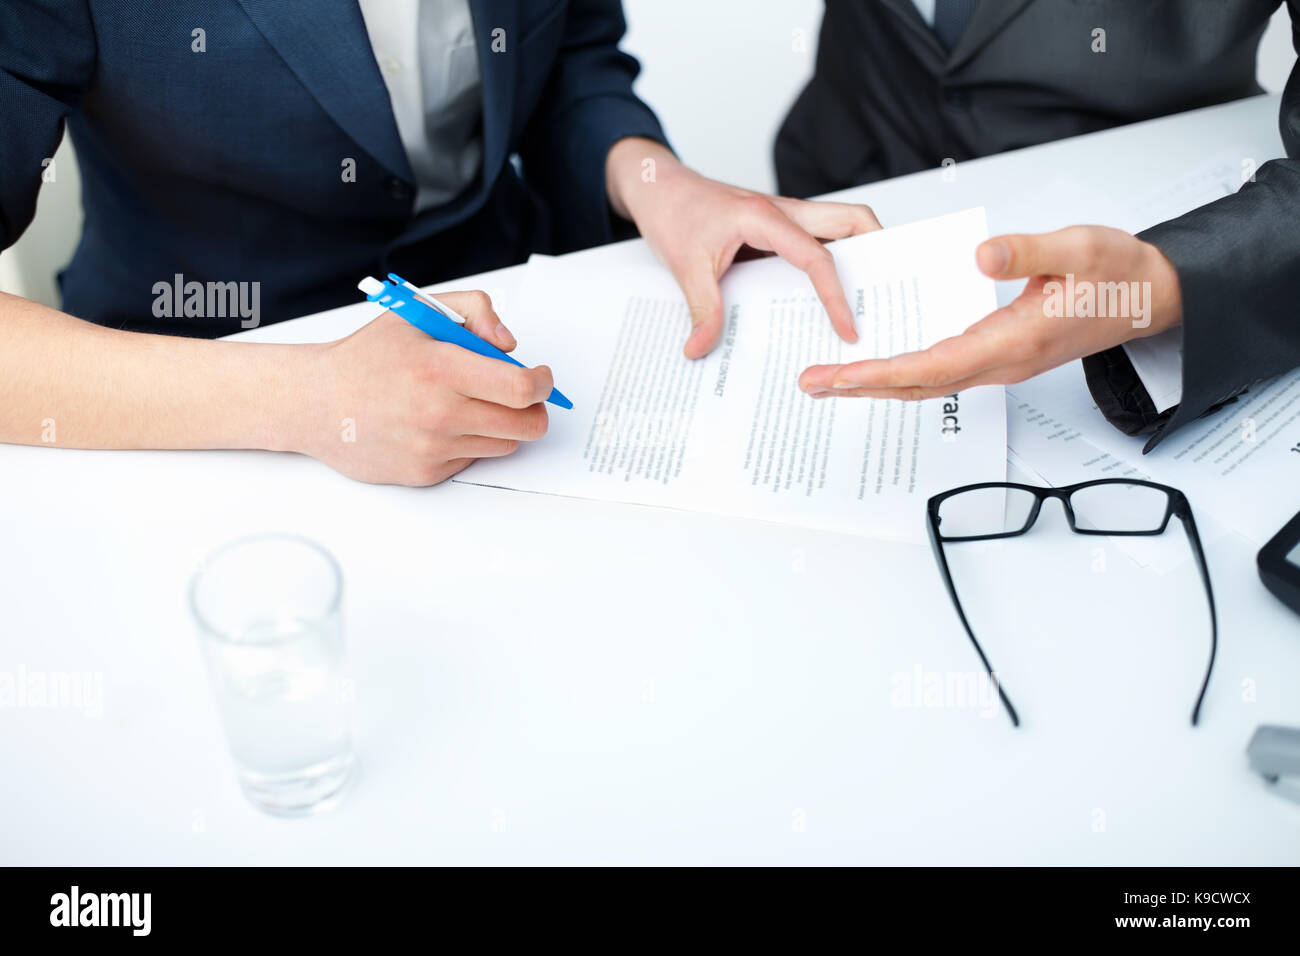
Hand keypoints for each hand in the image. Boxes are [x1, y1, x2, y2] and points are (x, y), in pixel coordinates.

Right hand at [297, 290, 552, 485]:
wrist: (315, 402)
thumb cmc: (367, 357)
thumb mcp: (417, 312)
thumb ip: (474, 312)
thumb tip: (510, 345)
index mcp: (440, 369)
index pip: (520, 388)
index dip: (543, 383)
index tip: (541, 377)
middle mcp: (438, 414)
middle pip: (525, 426)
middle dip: (534, 408)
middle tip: (522, 395)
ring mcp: (432, 448)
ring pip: (504, 444)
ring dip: (501, 425)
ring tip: (471, 404)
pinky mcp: (425, 474)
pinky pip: (472, 460)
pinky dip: (470, 442)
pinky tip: (440, 424)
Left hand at [606, 137, 881, 358]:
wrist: (658, 187)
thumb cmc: (673, 212)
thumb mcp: (683, 267)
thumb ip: (701, 310)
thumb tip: (700, 350)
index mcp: (766, 217)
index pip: (817, 257)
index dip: (836, 296)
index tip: (848, 329)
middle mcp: (785, 212)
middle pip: (852, 220)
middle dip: (879, 250)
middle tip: (888, 294)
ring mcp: (785, 219)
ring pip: (841, 226)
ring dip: (859, 255)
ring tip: (869, 298)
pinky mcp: (778, 229)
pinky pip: (816, 242)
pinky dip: (830, 263)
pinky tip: (825, 297)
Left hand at [798, 225, 1182, 398]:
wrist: (1150, 295)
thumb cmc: (1118, 273)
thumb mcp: (1078, 247)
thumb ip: (1028, 252)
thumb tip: (981, 255)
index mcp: (1014, 340)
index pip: (933, 366)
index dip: (882, 374)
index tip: (839, 376)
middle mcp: (1002, 361)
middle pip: (918, 385)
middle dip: (861, 387)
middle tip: (811, 382)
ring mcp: (999, 362)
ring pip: (926, 383)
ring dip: (876, 384)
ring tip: (828, 380)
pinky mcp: (998, 353)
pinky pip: (940, 371)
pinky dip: (902, 373)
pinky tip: (876, 366)